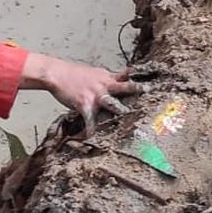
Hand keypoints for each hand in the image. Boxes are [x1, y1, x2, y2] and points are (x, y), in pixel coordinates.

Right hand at [21, 53, 142, 135]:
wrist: (56, 73)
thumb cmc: (73, 74)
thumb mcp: (94, 73)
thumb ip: (107, 79)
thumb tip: (117, 81)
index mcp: (107, 78)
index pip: (128, 76)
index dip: (141, 77)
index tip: (155, 79)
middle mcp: (104, 85)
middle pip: (125, 87)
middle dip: (138, 90)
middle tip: (151, 92)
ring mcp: (96, 95)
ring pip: (112, 104)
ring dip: (121, 112)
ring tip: (130, 120)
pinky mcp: (85, 104)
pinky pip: (90, 121)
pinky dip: (91, 131)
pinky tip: (92, 139)